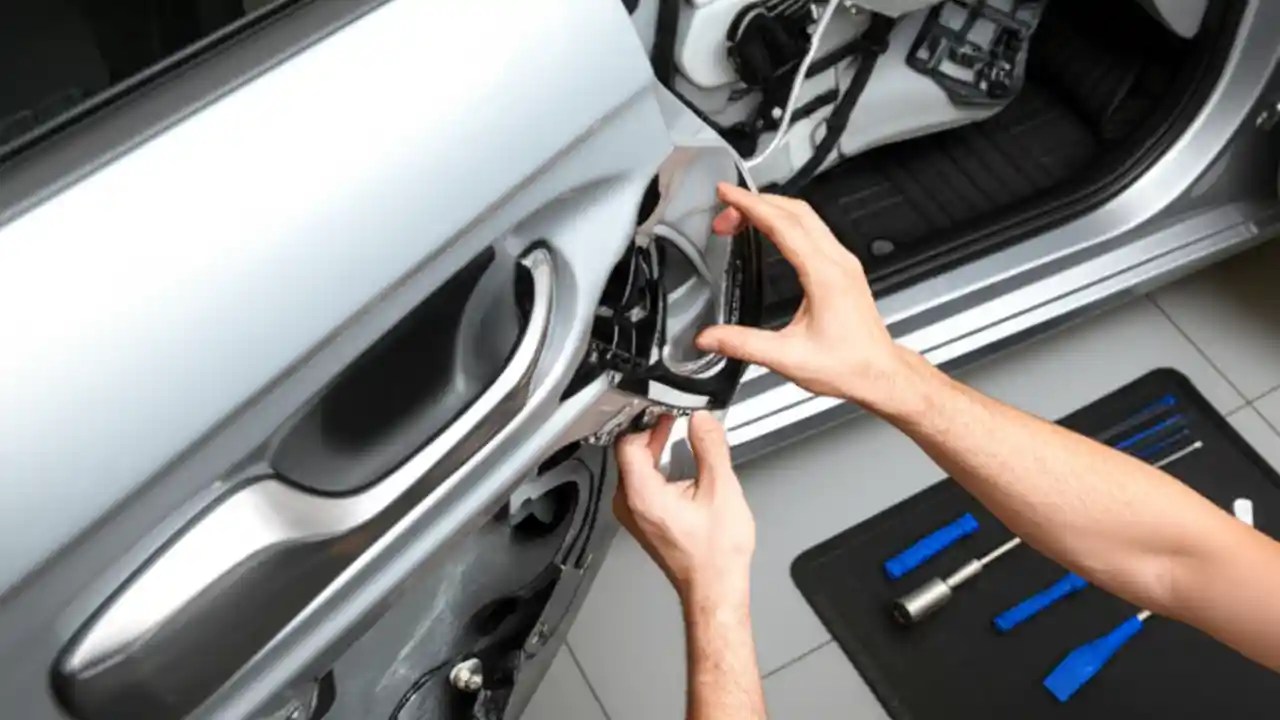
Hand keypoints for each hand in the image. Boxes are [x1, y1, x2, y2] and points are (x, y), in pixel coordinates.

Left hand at [614, 411, 755, 603]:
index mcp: (641, 494)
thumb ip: (710, 448)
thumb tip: (702, 420)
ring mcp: (633, 515)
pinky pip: (640, 484)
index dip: (648, 421)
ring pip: (634, 469)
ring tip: (677, 436)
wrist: (714, 589)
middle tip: (675, 419)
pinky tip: (678, 465)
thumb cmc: (715, 556)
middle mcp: (629, 505)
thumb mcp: (722, 490)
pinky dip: (656, 469)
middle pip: (629, 453)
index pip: (628, 441)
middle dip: (652, 432)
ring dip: (655, 450)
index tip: (668, 412)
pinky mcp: (642, 521)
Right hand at [696, 183, 927, 416]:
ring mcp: (844, 262)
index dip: (751, 205)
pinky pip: (814, 229)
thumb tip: (708, 337)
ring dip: (773, 208)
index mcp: (824, 275)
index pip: (783, 224)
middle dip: (756, 203)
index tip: (727, 193)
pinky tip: (772, 229)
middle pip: (795, 211)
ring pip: (807, 217)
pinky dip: (787, 220)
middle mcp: (838, 261)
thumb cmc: (846, 365)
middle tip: (725, 209)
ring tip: (742, 214)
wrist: (879, 374)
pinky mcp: (844, 269)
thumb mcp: (787, 358)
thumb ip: (744, 345)